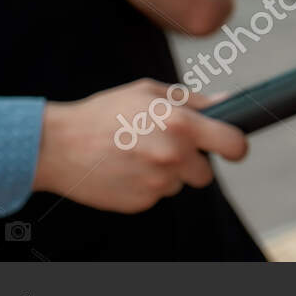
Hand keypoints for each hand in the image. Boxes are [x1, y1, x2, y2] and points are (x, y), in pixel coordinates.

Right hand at [32, 79, 248, 213]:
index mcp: (180, 124)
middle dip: (193, 163)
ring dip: (167, 174)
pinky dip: (146, 185)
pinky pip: (157, 196)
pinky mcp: (141, 203)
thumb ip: (192, 100)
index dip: (236, 147)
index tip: (231, 148)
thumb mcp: (148, 92)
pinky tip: (125, 169)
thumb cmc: (104, 113)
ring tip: (137, 155)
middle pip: (206, 173)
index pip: (233, 144)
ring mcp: (157, 183)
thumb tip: (226, 101)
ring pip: (179, 184)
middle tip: (165, 147)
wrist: (58, 145)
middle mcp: (173, 156)